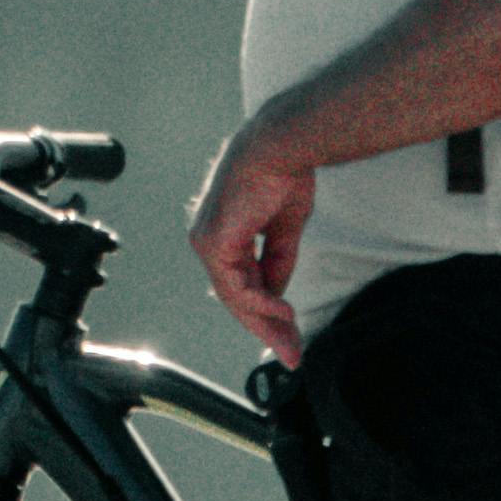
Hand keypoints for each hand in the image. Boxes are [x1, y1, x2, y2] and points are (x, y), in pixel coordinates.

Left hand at [190, 122, 318, 360]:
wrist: (279, 147)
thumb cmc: (282, 174)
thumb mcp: (284, 228)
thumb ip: (277, 261)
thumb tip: (277, 294)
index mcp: (226, 234)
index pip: (243, 284)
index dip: (268, 311)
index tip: (291, 333)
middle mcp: (211, 241)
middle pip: (237, 298)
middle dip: (267, 328)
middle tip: (291, 353)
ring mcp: (209, 243)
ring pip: (236, 298)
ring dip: (266, 323)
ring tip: (291, 341)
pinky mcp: (214, 243)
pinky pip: (238, 287)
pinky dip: (262, 304)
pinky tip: (284, 313)